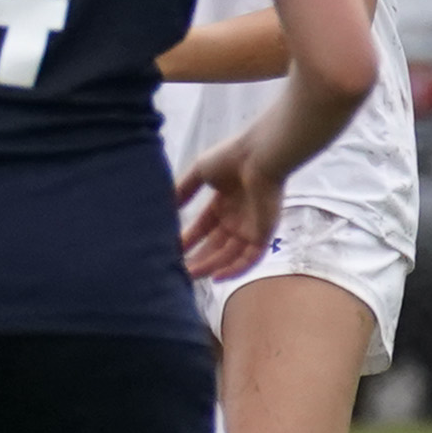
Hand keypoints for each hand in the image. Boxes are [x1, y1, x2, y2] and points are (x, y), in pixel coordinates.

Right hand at [175, 129, 283, 279]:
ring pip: (230, 254)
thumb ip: (184, 189)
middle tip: (178, 269)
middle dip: (198, 257)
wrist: (260, 155)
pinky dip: (235, 269)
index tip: (171, 249)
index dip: (189, 239)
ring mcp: (251, 227)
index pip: (204, 227)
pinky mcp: (264, 233)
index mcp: (224, 202)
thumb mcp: (200, 171)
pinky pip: (250, 258)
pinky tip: (216, 277)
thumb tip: (168, 206)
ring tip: (190, 274)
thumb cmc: (231, 158)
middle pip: (216, 245)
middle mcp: (237, 218)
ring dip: (211, 266)